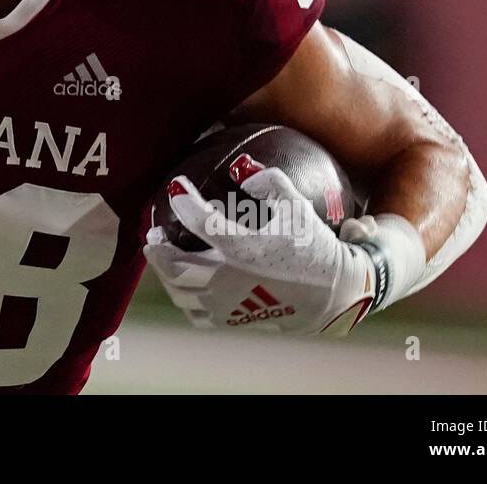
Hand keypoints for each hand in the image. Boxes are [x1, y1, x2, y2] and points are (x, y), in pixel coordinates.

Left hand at [144, 162, 376, 334]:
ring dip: (165, 273)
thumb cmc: (314, 247)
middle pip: (176, 266)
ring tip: (162, 256)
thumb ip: (271, 182)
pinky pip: (195, 313)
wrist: (333, 296)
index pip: (201, 221)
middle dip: (158, 248)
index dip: (184, 200)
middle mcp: (232, 279)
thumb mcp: (297, 208)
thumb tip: (241, 165)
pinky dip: (183, 297)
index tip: (177, 186)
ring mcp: (230, 304)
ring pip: (180, 292)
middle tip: (152, 233)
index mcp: (246, 249)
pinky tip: (182, 283)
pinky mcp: (233, 320)